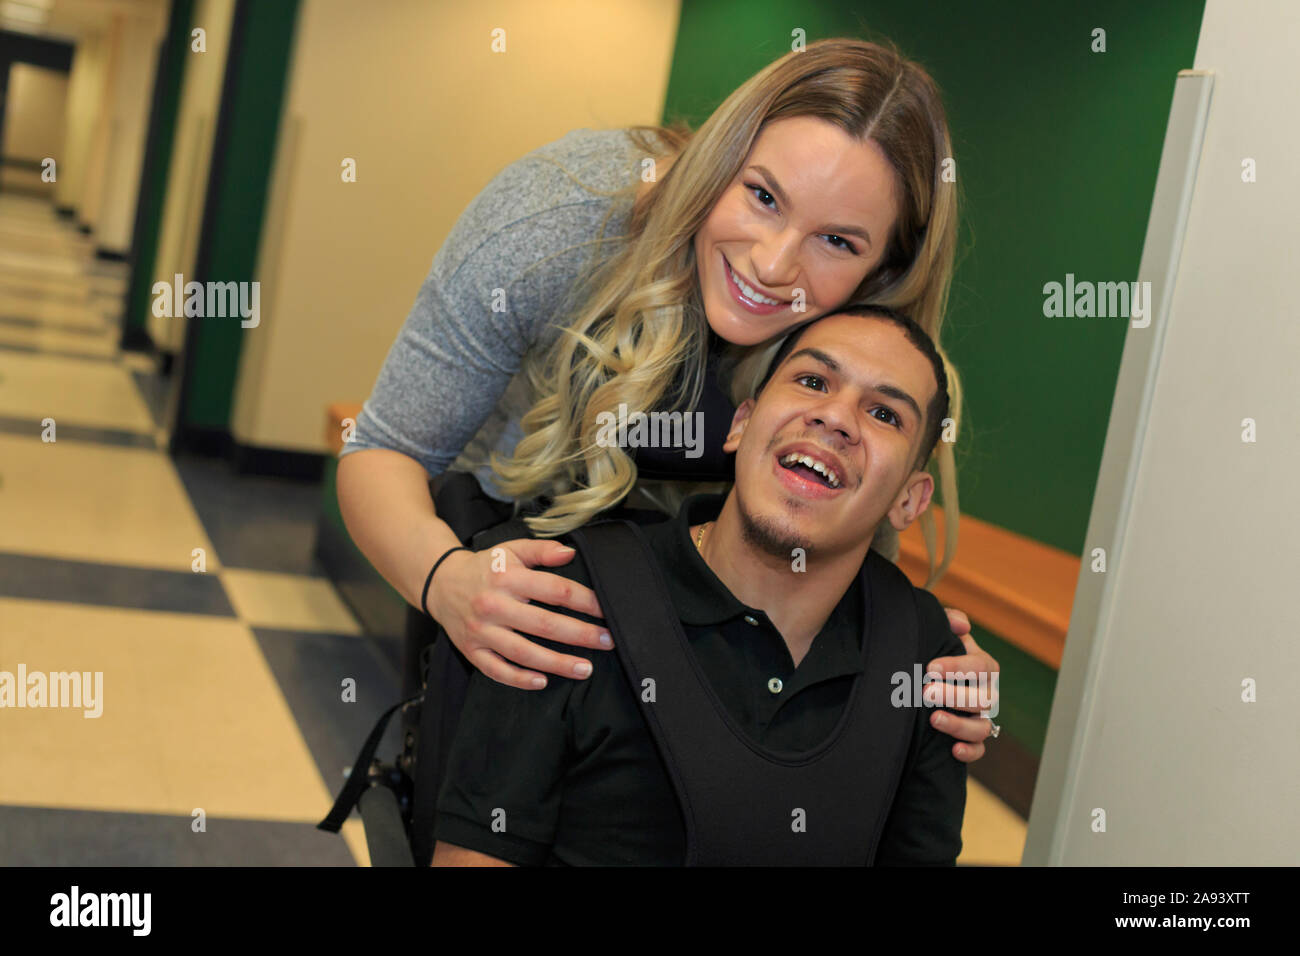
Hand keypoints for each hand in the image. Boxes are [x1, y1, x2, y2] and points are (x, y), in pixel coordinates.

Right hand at [426, 539, 609, 690]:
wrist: (441, 583)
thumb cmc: (485, 568)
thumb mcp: (511, 550)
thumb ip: (541, 550)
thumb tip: (570, 553)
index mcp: (508, 577)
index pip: (555, 590)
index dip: (585, 601)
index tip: (606, 610)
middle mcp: (494, 605)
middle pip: (544, 624)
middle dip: (580, 635)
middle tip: (608, 642)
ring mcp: (481, 630)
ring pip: (523, 652)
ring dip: (557, 663)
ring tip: (586, 668)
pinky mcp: (471, 650)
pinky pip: (496, 670)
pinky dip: (519, 679)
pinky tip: (543, 681)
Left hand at [924, 607, 999, 763]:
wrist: (920, 680)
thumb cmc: (934, 652)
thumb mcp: (940, 633)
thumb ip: (949, 621)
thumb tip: (962, 626)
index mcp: (982, 667)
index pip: (980, 666)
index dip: (958, 667)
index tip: (931, 668)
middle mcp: (986, 692)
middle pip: (984, 698)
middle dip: (955, 695)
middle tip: (927, 692)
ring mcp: (980, 717)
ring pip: (983, 727)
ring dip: (960, 725)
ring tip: (934, 719)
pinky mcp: (971, 739)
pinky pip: (979, 750)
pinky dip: (970, 751)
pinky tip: (953, 750)